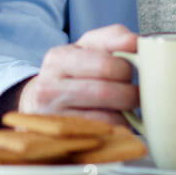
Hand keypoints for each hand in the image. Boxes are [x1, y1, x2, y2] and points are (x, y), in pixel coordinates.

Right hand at [18, 24, 139, 125]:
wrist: (38, 102)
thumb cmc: (72, 72)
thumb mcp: (86, 48)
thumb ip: (113, 38)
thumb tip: (137, 41)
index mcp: (58, 58)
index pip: (106, 64)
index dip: (128, 69)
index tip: (134, 70)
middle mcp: (49, 86)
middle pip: (106, 91)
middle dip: (130, 93)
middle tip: (135, 92)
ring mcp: (53, 115)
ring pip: (108, 116)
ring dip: (126, 113)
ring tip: (126, 106)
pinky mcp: (63, 136)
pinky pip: (104, 134)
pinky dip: (118, 127)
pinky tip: (115, 119)